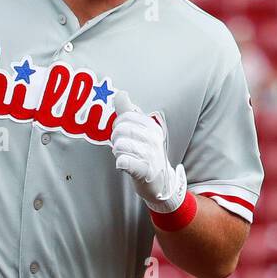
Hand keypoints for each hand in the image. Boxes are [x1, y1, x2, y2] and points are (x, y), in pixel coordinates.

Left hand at [110, 90, 187, 213]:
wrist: (161, 184)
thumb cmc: (147, 155)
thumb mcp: (142, 131)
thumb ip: (129, 112)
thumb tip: (120, 94)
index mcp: (151, 126)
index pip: (124, 116)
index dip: (117, 126)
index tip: (124, 135)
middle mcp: (153, 138)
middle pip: (119, 130)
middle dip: (115, 140)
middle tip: (123, 148)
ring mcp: (150, 155)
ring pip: (118, 146)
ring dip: (117, 153)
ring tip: (126, 157)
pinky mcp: (145, 171)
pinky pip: (123, 161)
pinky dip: (120, 163)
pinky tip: (125, 165)